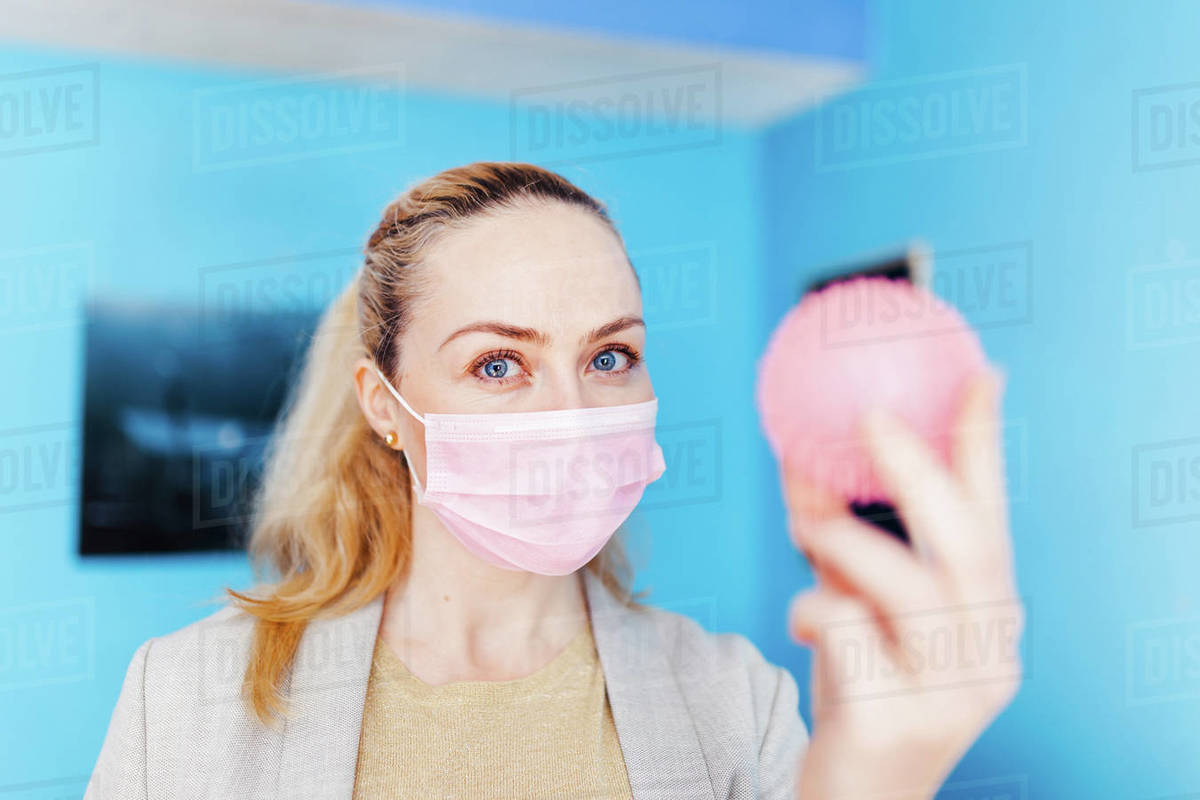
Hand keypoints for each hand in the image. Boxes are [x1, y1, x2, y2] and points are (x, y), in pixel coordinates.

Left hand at [784, 371, 1022, 799]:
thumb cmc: (864, 684)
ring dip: (843, 539)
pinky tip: (802, 628)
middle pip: (965, 541)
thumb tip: (796, 452)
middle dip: (918, 470)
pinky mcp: (901, 719)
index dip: (984, 442)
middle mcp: (988, 647)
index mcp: (988, 610)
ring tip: (803, 521)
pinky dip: (810, 609)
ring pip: (902, 583)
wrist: (859, 791)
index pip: (991, 513)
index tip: (980, 372)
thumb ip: (837, 536)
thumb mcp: (856, 601)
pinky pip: (844, 630)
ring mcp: (953, 688)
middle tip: (872, 415)